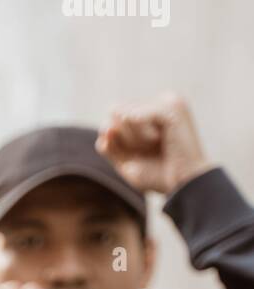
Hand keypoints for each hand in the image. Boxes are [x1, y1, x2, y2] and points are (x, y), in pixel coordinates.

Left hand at [95, 94, 213, 195]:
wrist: (183, 186)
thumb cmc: (158, 176)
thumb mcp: (126, 162)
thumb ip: (110, 146)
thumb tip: (106, 128)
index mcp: (149, 111)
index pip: (112, 115)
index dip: (115, 139)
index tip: (138, 153)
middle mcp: (158, 102)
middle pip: (115, 111)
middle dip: (124, 138)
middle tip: (150, 149)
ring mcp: (166, 101)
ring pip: (123, 113)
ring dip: (134, 139)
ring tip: (158, 144)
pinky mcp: (172, 107)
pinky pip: (135, 117)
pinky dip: (141, 135)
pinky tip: (160, 139)